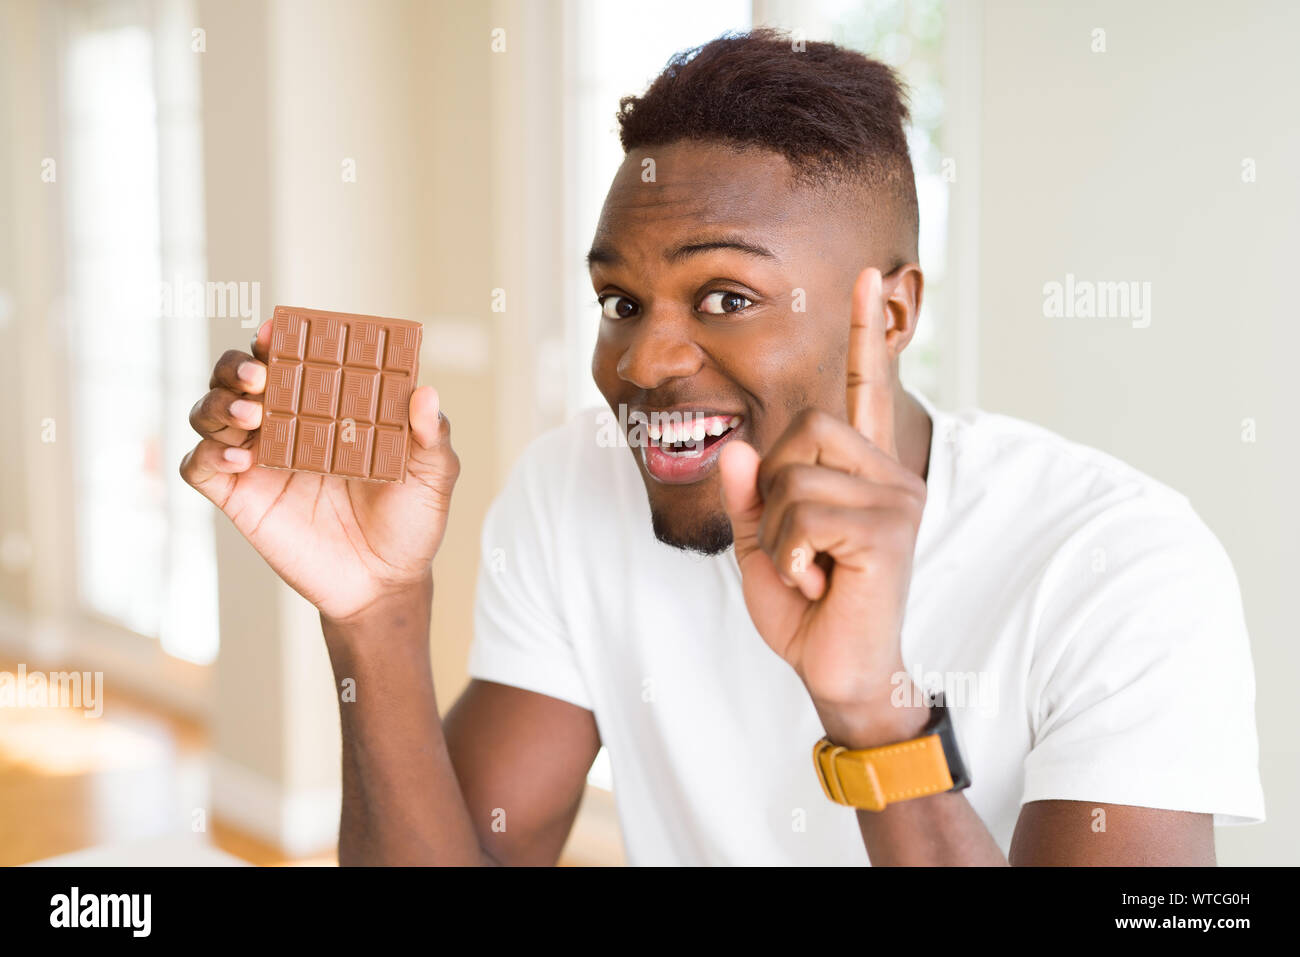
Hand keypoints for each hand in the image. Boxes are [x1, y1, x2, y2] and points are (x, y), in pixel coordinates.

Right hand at [179, 319, 459, 622]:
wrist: (386, 584)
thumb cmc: (411, 523)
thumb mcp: (433, 476)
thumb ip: (431, 435)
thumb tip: (424, 392)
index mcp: (326, 408)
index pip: (289, 360)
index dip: (277, 339)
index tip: (277, 330)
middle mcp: (285, 426)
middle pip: (237, 377)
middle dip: (238, 366)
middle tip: (261, 377)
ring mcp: (258, 461)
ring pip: (209, 412)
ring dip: (219, 403)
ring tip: (252, 416)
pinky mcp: (239, 498)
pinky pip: (200, 466)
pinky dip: (208, 454)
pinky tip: (241, 460)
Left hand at [719, 268, 928, 746]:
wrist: (841, 673)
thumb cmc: (809, 612)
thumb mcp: (763, 547)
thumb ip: (748, 495)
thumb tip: (735, 444)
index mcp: (861, 472)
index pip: (866, 389)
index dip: (865, 334)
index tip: (869, 275)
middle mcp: (888, 473)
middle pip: (803, 425)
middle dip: (774, 485)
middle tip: (795, 544)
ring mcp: (894, 497)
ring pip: (795, 473)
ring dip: (780, 530)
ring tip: (810, 570)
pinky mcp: (889, 527)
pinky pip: (805, 511)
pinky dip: (792, 553)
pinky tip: (819, 582)